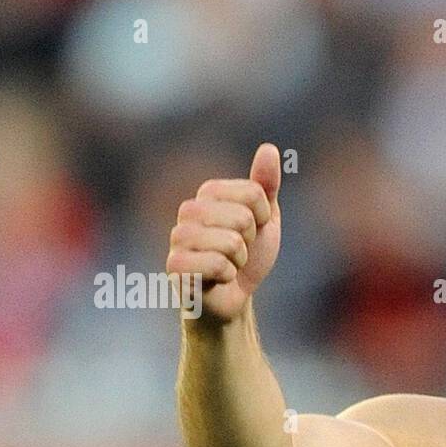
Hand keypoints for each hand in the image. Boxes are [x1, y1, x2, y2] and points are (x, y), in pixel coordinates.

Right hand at [167, 142, 281, 322]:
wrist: (234, 298)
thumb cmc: (247, 257)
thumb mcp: (265, 219)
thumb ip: (266, 185)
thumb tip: (270, 148)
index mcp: (208, 193)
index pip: (254, 193)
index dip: (263, 217)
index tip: (252, 231)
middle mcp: (188, 211)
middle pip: (244, 217)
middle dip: (250, 242)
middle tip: (237, 253)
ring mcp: (178, 238)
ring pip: (231, 242)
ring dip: (239, 261)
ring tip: (227, 267)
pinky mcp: (175, 266)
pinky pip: (218, 264)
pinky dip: (227, 277)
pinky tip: (217, 280)